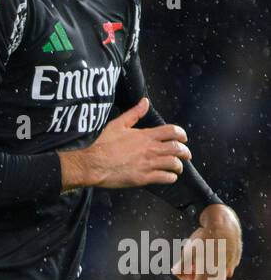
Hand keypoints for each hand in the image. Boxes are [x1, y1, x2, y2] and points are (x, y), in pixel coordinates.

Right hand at [60, 97, 190, 189]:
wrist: (92, 163)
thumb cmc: (102, 144)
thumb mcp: (117, 124)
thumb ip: (134, 113)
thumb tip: (145, 102)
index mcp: (145, 135)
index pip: (172, 131)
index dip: (181, 134)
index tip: (183, 138)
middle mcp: (150, 149)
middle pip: (177, 148)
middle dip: (185, 152)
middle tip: (186, 155)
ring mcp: (148, 164)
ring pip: (173, 163)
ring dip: (179, 165)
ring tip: (178, 167)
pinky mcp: (142, 178)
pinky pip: (164, 178)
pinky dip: (170, 177)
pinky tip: (169, 177)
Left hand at [171, 202, 242, 279]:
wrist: (223, 224)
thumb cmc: (203, 239)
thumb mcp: (187, 252)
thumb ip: (181, 266)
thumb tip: (175, 271)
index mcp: (206, 279)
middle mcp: (219, 279)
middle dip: (192, 277)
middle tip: (186, 264)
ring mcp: (228, 271)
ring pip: (212, 276)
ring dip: (203, 270)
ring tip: (198, 254)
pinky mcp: (234, 262)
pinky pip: (220, 267)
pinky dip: (212, 263)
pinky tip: (210, 250)